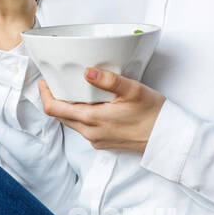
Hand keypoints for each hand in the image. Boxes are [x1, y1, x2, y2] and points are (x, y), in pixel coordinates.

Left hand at [38, 68, 166, 151]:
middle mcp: (90, 133)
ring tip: (73, 88)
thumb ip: (109, 80)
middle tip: (56, 81)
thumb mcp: (133, 91)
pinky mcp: (103, 142)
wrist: (168, 139)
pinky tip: (90, 103)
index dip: (45, 94)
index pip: (54, 109)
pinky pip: (83, 128)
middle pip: (60, 115)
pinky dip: (80, 114)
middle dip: (54, 98)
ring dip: (68, 106)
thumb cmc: (154, 114)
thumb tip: (87, 72)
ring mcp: (96, 139)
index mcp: (93, 119)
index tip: (45, 81)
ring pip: (71, 122)